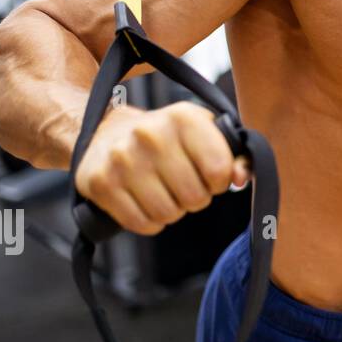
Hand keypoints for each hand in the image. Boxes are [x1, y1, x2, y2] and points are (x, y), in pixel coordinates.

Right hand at [75, 102, 249, 235]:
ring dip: (173, 210)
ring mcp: (122, 159)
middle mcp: (150, 135)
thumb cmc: (166, 136)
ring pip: (168, 214)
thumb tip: (241, 177)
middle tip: (184, 185)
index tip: (210, 175)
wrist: (104, 132)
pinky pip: (141, 224)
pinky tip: (146, 202)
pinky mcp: (100, 183)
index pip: (220, 168)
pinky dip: (150, 221)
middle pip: (194, 196)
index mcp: (183, 117)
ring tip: (165, 192)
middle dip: (196, 197)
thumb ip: (232, 154)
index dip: (220, 181)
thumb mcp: (202, 132)